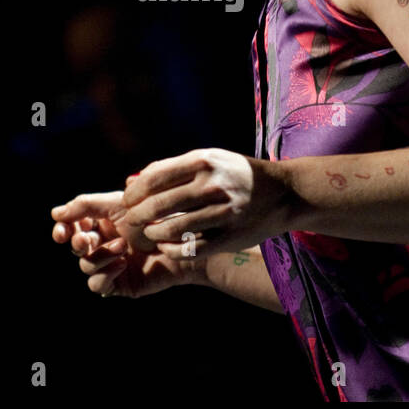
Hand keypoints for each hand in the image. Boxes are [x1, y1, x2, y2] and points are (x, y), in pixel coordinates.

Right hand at [50, 191, 206, 298]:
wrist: (183, 241)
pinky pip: (97, 285)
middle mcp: (104, 245)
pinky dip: (105, 273)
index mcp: (102, 223)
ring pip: (85, 266)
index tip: (63, 230)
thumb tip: (55, 213)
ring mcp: (111, 266)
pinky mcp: (120, 285)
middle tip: (87, 240)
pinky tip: (122, 263)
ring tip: (122, 247)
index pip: (71, 228)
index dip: (62, 229)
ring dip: (99, 256)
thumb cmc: (155, 219)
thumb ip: (86, 206)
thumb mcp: (118, 205)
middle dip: (79, 243)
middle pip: (76, 248)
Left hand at [122, 148, 294, 257]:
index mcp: (202, 162)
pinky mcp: (229, 237)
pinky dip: (171, 249)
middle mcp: (211, 186)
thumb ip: (172, 168)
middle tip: (132, 221)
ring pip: (170, 229)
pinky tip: (166, 245)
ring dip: (152, 234)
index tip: (127, 201)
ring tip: (149, 233)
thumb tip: (133, 182)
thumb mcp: (209, 159)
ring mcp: (221, 213)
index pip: (153, 179)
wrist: (281, 193)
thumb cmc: (235, 174)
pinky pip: (189, 249)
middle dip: (137, 216)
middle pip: (157, 206)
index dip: (133, 193)